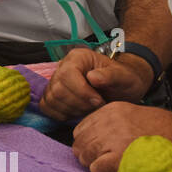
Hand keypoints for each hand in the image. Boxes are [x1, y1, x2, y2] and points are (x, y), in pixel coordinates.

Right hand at [38, 48, 152, 121]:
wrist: (120, 88)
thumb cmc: (122, 80)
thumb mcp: (124, 77)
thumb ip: (111, 75)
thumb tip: (93, 77)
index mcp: (78, 57)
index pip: (67, 74)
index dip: (81, 91)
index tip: (98, 101)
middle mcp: (62, 67)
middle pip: (58, 89)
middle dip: (78, 103)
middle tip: (96, 106)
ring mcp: (55, 81)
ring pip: (51, 100)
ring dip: (72, 110)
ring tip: (89, 108)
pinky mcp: (52, 95)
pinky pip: (46, 107)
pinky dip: (61, 114)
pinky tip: (77, 112)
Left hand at [71, 104, 171, 171]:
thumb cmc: (166, 131)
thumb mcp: (135, 116)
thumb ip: (113, 124)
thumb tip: (94, 138)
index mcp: (111, 110)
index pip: (81, 129)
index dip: (88, 142)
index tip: (99, 150)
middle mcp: (109, 121)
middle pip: (80, 143)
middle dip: (88, 155)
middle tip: (103, 162)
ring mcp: (113, 138)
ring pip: (84, 155)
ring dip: (94, 163)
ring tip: (112, 167)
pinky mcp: (120, 156)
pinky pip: (96, 167)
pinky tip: (117, 170)